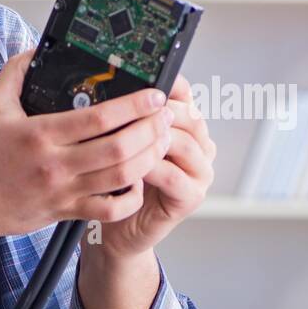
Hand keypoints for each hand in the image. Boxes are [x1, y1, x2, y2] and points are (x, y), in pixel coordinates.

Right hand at [0, 48, 178, 244]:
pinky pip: (108, 210)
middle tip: (165, 116)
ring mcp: (61, 192)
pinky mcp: (63, 212)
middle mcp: (54, 165)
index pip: (99, 118)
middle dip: (151, 130)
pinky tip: (137, 180)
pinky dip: (130, 196)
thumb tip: (37, 50)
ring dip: (148, 158)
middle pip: (119, 149)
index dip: (135, 105)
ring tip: (159, 141)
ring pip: (120, 178)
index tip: (155, 95)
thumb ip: (16, 73)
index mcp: (39, 135)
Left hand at [90, 72, 216, 260]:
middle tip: (131, 109)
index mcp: (186, 127)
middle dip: (158, 111)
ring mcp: (200, 172)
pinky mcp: (191, 196)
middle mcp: (200, 146)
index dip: (168, 85)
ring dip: (153, 138)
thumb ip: (123, 119)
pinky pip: (173, 176)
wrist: (117, 227)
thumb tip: (107, 88)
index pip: (185, 96)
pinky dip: (150, 169)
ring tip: (124, 137)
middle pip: (189, 116)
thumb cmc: (116, 182)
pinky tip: (128, 166)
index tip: (144, 81)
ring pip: (182, 143)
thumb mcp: (118, 144)